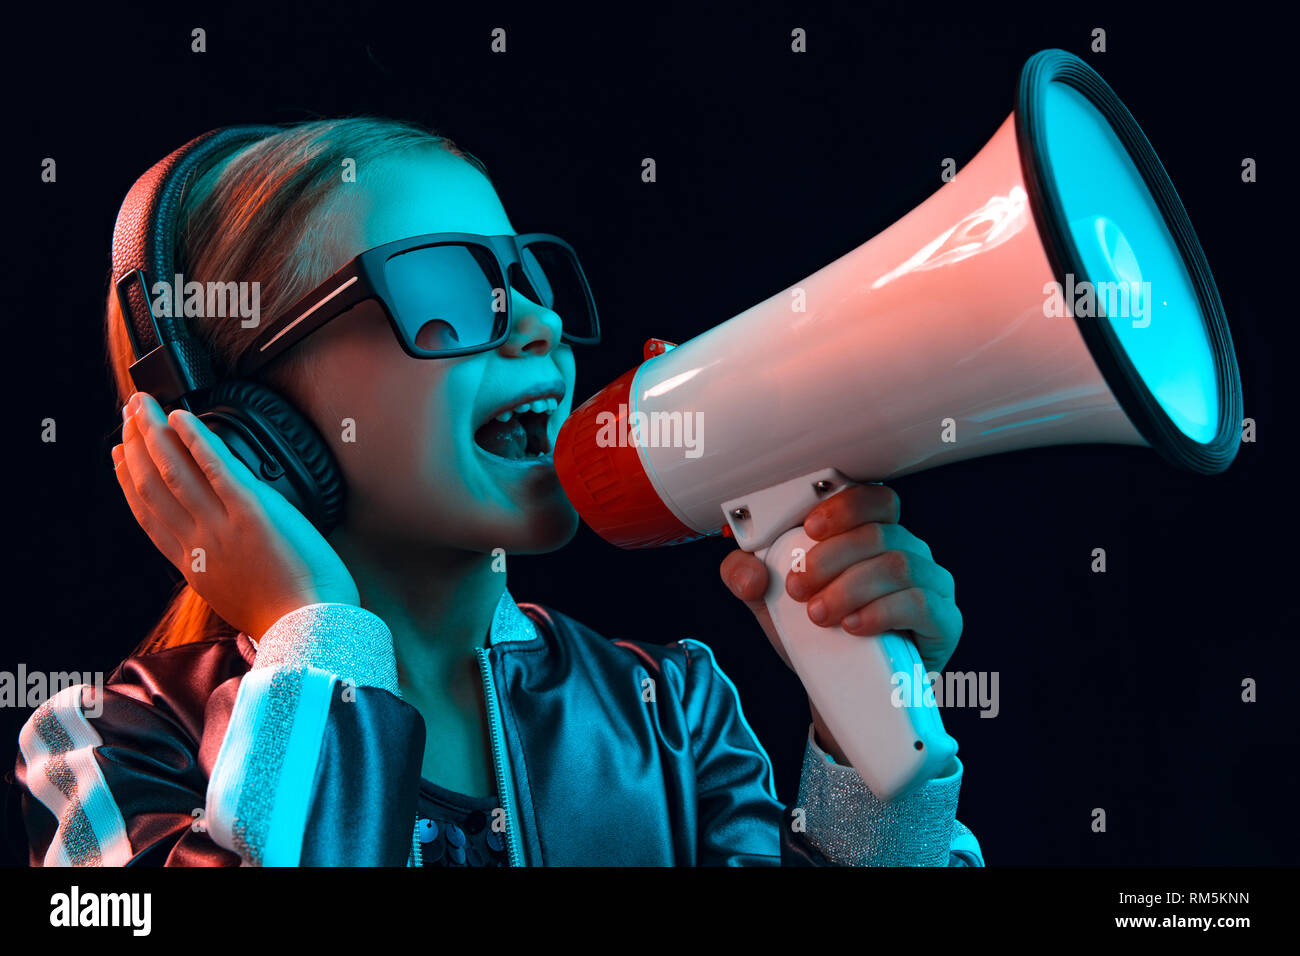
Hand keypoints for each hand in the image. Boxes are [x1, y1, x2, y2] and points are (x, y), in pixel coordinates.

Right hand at [111, 391, 359, 640]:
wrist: (310, 628)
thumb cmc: (289, 617)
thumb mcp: (238, 598)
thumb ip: (222, 573)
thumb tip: (222, 558)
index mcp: (195, 566)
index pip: (150, 517)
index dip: (129, 483)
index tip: (119, 457)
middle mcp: (199, 543)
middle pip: (153, 487)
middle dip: (136, 446)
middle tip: (129, 414)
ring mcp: (221, 525)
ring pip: (174, 472)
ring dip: (155, 433)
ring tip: (144, 405)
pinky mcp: (251, 510)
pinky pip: (215, 467)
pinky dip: (196, 439)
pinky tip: (183, 418)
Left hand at [719, 483, 961, 760]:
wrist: (842, 691)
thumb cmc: (816, 635)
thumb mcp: (771, 603)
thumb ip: (746, 578)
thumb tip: (749, 573)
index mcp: (875, 536)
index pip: (875, 500)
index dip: (845, 508)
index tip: (809, 530)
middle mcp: (909, 553)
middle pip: (879, 535)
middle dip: (830, 559)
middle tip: (798, 589)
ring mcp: (933, 586)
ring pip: (899, 566)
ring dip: (850, 588)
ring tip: (819, 614)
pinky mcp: (945, 622)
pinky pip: (920, 604)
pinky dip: (881, 612)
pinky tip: (854, 626)